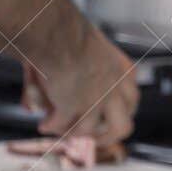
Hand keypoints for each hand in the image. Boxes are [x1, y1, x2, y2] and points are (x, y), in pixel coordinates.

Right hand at [22, 27, 138, 147]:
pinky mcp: (74, 107)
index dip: (120, 113)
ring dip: (71, 132)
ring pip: (89, 131)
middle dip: (106, 137)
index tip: (107, 119)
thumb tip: (40, 103)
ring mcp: (96, 100)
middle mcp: (114, 88)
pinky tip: (43, 124)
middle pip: (122, 126)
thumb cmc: (66, 34)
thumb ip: (70, 80)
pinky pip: (61, 126)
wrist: (56, 32)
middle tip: (91, 138)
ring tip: (57, 129)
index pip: (132, 101)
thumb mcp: (81, 55)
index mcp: (122, 70)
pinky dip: (50, 127)